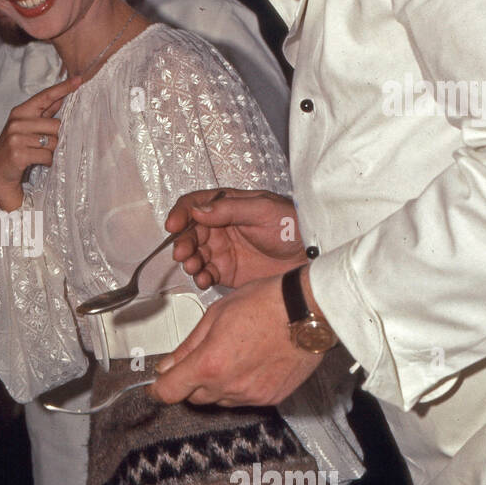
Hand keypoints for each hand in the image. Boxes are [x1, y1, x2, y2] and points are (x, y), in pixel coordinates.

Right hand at [0, 75, 83, 210]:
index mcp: (19, 112)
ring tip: (38, 155)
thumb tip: (61, 98)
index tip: (78, 79)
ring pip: (53, 142)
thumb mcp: (26, 128)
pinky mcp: (19, 154)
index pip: (44, 97)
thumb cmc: (16, 149)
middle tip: (43, 146)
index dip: (63, 88)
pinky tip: (37, 163)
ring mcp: (16, 138)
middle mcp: (16, 123)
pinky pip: (47, 156)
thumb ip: (42, 114)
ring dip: (51, 151)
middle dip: (55, 137)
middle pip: (55, 124)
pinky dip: (47, 162)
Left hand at [150, 275, 322, 406]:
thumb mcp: (215, 315)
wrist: (308, 311)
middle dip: (191, 382)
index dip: (158, 390)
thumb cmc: (266, 303)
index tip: (157, 386)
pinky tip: (251, 364)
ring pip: (221, 400)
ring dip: (218, 385)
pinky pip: (246, 400)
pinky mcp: (271, 398)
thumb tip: (168, 364)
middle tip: (203, 359)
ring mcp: (251, 395)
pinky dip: (242, 387)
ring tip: (233, 356)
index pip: (169, 392)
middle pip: (194, 398)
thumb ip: (188, 346)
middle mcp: (229, 386)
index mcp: (209, 364)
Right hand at [165, 187, 305, 289]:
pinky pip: (205, 274)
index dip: (181, 214)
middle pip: (189, 232)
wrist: (312, 255)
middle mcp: (220, 226)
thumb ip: (229, 209)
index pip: (194, 205)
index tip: (173, 225)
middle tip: (184, 253)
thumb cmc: (293, 225)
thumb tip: (199, 210)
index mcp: (227, 206)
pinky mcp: (227, 271)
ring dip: (190, 261)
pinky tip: (204, 279)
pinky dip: (200, 278)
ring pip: (194, 254)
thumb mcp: (262, 210)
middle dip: (183, 242)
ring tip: (195, 267)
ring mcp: (222, 250)